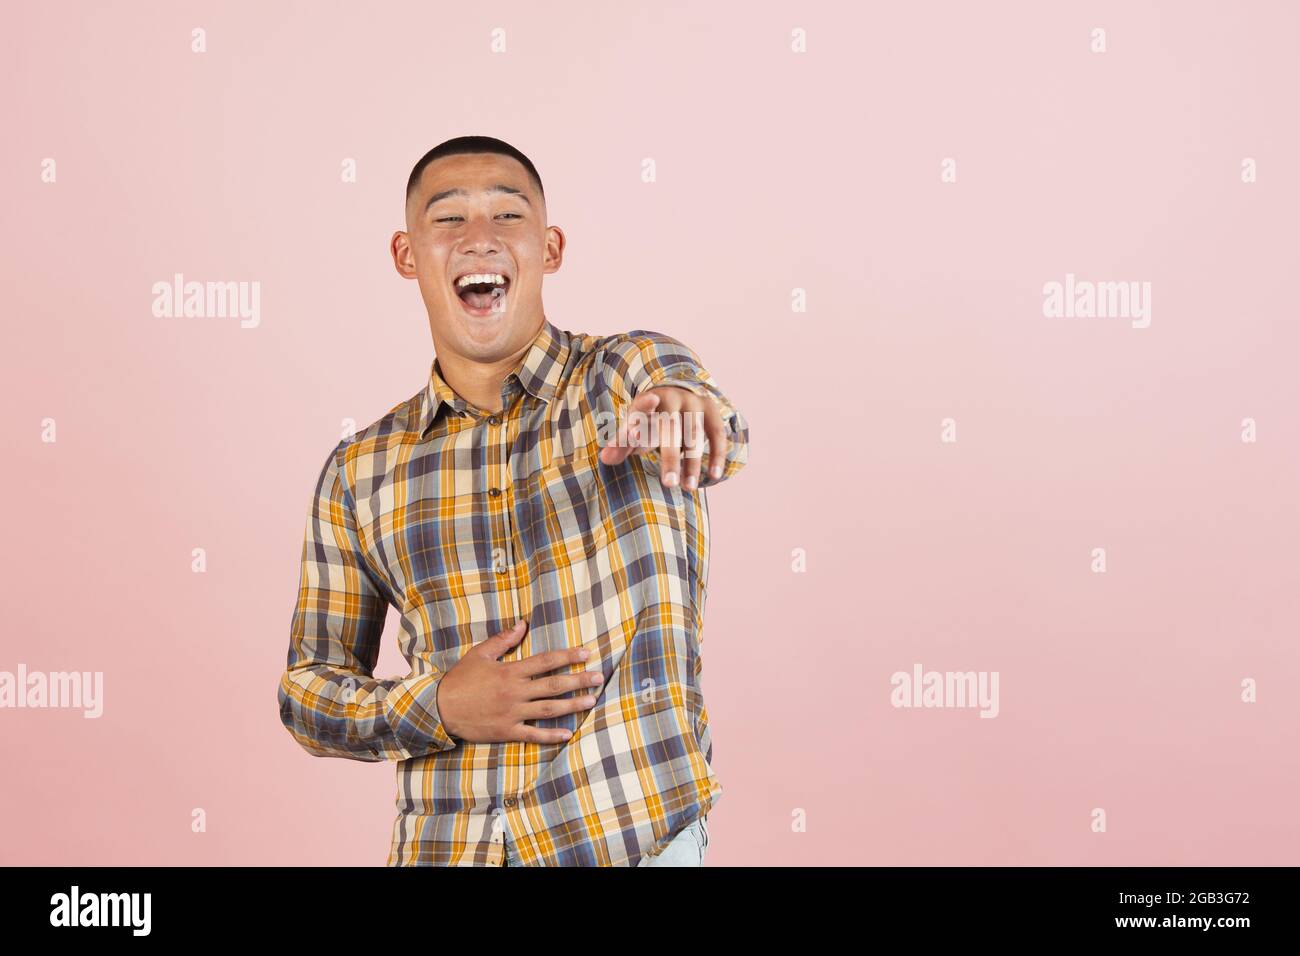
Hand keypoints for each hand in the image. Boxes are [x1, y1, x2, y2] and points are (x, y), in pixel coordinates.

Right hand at [435, 620, 604, 743]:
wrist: (439, 709)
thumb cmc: (460, 680)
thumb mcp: (480, 654)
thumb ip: (503, 640)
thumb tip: (523, 624)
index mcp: (510, 671)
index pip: (545, 661)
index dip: (568, 657)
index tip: (586, 653)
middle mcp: (515, 692)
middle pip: (554, 685)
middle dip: (579, 681)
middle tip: (599, 678)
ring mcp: (512, 713)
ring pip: (549, 709)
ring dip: (573, 705)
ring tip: (592, 701)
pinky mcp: (507, 731)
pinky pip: (533, 735)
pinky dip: (550, 735)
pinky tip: (568, 734)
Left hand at [597, 386, 729, 489]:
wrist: (677, 393)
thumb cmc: (651, 419)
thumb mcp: (635, 428)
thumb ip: (622, 444)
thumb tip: (605, 459)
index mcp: (648, 400)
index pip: (643, 406)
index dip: (643, 411)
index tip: (640, 423)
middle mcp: (672, 398)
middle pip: (670, 428)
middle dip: (670, 458)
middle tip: (669, 484)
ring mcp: (694, 403)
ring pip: (694, 435)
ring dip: (693, 463)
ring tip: (687, 487)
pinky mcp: (711, 410)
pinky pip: (717, 434)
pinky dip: (717, 455)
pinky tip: (714, 476)